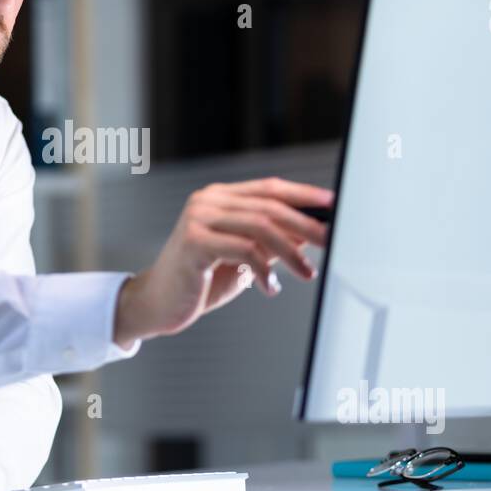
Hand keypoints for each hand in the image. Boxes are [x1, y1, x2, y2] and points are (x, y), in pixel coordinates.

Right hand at [113, 177, 332, 347]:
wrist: (158, 303)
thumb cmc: (200, 280)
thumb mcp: (243, 257)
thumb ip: (271, 242)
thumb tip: (312, 231)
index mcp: (219, 198)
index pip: (270, 188)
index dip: (304, 195)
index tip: (332, 206)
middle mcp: (207, 201)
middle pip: (270, 205)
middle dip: (306, 224)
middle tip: (331, 241)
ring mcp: (198, 218)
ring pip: (261, 226)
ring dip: (291, 252)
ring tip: (306, 273)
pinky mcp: (193, 241)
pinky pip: (243, 249)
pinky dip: (265, 270)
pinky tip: (270, 287)